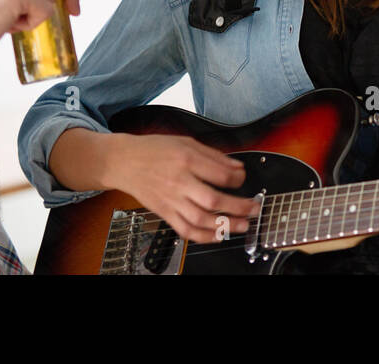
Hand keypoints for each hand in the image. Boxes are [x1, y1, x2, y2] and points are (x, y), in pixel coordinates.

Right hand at [108, 134, 259, 244]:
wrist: (124, 162)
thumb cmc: (154, 150)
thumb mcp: (186, 142)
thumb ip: (213, 155)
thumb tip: (237, 166)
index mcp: (186, 160)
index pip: (220, 173)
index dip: (238, 178)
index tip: (244, 179)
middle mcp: (179, 182)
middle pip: (213, 200)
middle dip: (238, 207)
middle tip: (254, 209)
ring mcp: (171, 200)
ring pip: (201, 219)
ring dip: (225, 225)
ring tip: (243, 225)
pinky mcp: (164, 213)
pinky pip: (185, 230)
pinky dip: (204, 237)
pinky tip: (217, 236)